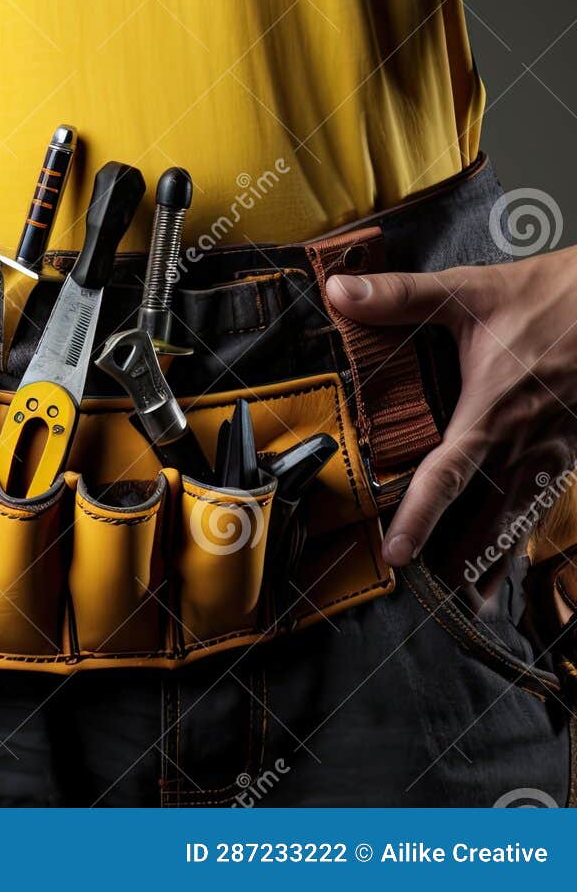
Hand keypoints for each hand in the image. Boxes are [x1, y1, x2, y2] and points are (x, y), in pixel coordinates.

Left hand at [327, 247, 576, 576]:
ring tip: (473, 600)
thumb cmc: (552, 295)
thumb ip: (400, 296)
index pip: (448, 476)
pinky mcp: (571, 445)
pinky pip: (544, 499)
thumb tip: (337, 290)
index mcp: (493, 412)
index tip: (398, 554)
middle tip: (437, 602)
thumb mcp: (470, 290)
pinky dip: (524, 530)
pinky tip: (512, 550)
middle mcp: (525, 441)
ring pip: (521, 517)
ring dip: (495, 556)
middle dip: (461, 559)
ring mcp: (554, 447)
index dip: (421, 517)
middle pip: (488, 517)